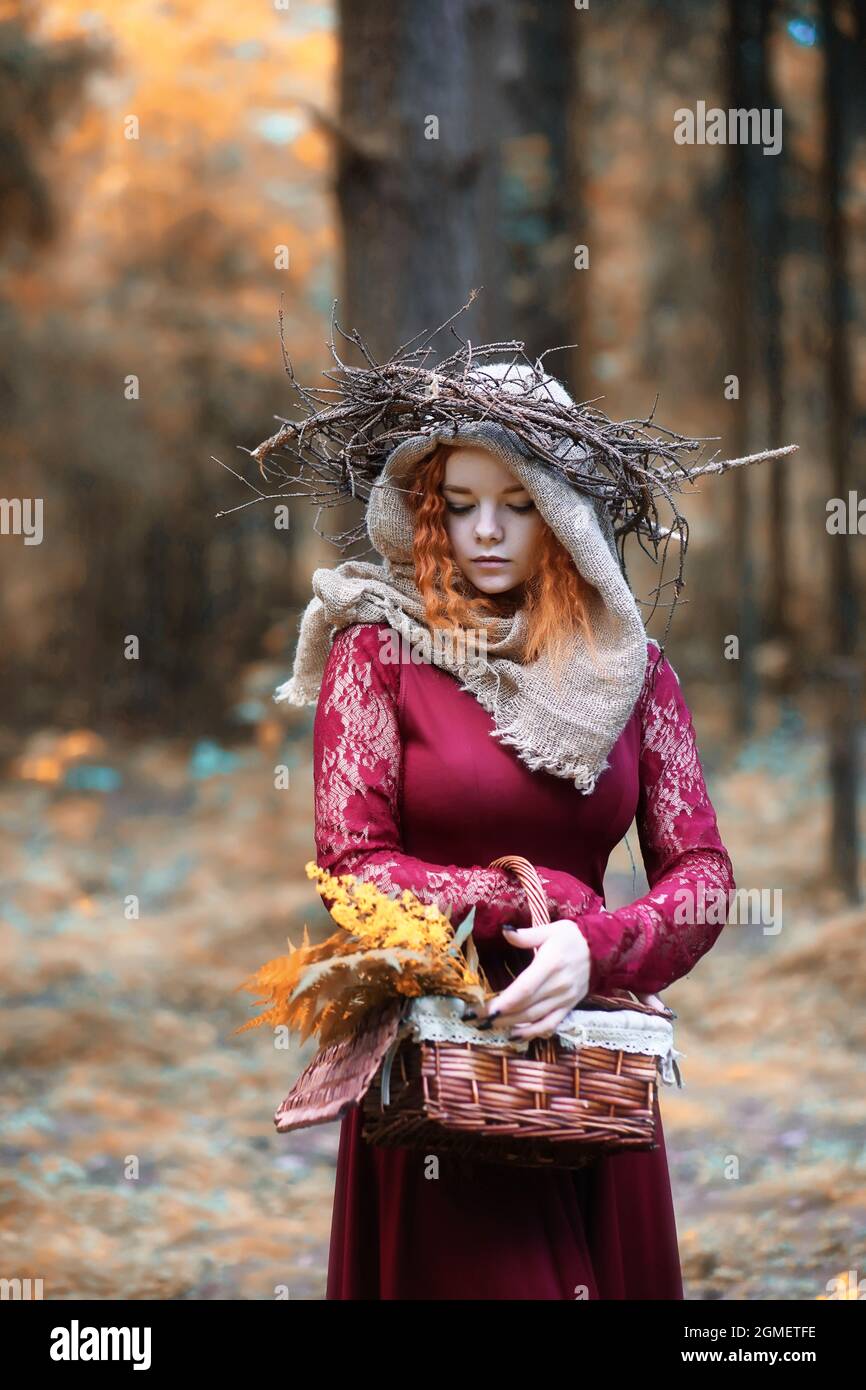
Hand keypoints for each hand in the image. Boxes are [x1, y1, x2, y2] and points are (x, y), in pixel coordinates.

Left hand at [470, 919, 591, 1039]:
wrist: (603, 949)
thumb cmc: (572, 936)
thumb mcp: (550, 929)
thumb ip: (526, 934)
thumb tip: (505, 931)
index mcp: (551, 964)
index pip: (525, 989)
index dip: (504, 1002)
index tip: (484, 1009)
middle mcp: (558, 985)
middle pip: (525, 1007)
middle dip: (499, 1015)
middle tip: (476, 1019)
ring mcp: (565, 999)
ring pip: (534, 1018)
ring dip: (510, 1025)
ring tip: (488, 1026)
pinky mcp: (569, 1007)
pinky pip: (550, 1025)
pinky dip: (532, 1033)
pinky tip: (515, 1034)